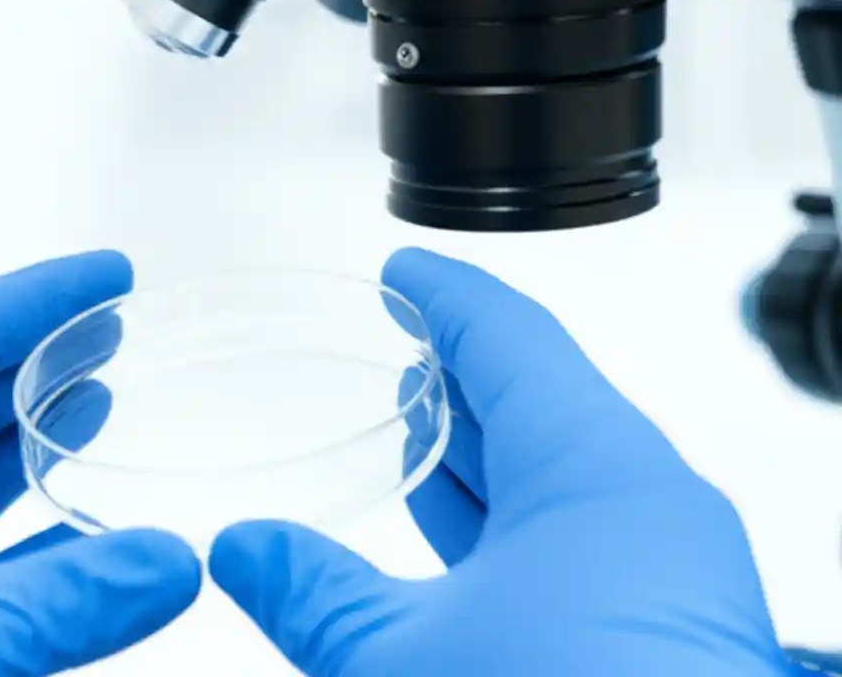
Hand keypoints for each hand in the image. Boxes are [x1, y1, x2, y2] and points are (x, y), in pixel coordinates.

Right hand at [210, 248, 795, 675]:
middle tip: (399, 352)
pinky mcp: (668, 627)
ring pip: (566, 473)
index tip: (404, 272)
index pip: (510, 335)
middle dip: (461, 374)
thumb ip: (311, 591)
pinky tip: (465, 546)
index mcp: (597, 470)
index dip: (445, 294)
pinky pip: (586, 538)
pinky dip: (517, 522)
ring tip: (417, 440)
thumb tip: (241, 550)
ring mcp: (669, 569)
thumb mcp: (399, 659)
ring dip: (487, 454)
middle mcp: (651, 506)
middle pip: (544, 396)